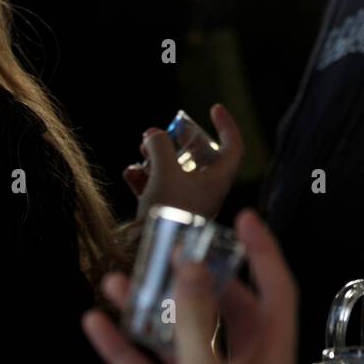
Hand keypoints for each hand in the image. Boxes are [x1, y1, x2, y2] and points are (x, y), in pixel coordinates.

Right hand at [82, 209, 298, 363]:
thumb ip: (196, 323)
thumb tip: (193, 271)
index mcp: (270, 359)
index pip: (276, 290)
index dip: (263, 251)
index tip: (245, 220)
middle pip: (225, 309)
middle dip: (196, 279)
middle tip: (175, 250)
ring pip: (181, 337)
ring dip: (152, 310)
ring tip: (124, 282)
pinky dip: (126, 348)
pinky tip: (101, 326)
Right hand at [123, 104, 243, 219]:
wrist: (154, 255)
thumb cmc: (169, 211)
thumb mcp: (165, 171)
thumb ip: (160, 145)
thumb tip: (154, 134)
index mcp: (218, 180)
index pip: (233, 146)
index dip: (226, 125)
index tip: (213, 108)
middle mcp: (207, 191)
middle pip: (199, 157)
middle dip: (178, 141)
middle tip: (160, 132)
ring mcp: (188, 203)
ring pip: (176, 172)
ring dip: (156, 158)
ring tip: (140, 150)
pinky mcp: (169, 215)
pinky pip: (159, 189)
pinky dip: (145, 179)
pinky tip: (131, 174)